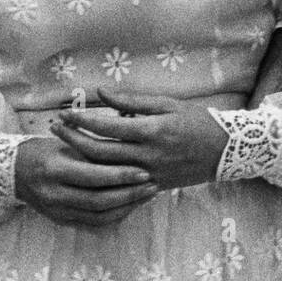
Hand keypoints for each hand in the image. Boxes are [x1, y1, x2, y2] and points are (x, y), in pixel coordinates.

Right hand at [14, 135, 156, 226]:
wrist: (15, 171)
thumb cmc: (46, 149)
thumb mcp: (67, 143)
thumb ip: (94, 150)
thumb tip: (130, 151)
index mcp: (54, 169)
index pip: (93, 177)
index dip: (121, 176)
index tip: (144, 171)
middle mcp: (54, 194)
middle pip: (98, 201)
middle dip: (129, 194)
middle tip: (152, 185)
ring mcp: (56, 211)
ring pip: (98, 216)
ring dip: (127, 207)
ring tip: (147, 195)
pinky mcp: (61, 221)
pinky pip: (93, 224)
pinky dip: (114, 216)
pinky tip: (131, 206)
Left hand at [50, 89, 244, 189]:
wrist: (224, 152)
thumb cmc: (197, 122)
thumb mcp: (167, 105)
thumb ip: (133, 101)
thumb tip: (101, 93)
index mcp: (152, 131)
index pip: (107, 127)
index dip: (83, 119)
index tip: (67, 112)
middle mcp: (147, 155)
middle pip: (99, 151)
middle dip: (73, 139)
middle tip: (57, 128)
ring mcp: (148, 174)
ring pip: (104, 170)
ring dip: (81, 158)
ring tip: (65, 145)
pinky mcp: (151, 186)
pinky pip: (118, 185)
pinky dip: (99, 177)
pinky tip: (84, 169)